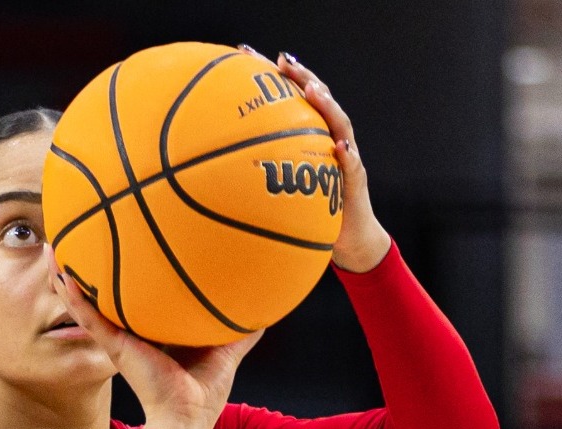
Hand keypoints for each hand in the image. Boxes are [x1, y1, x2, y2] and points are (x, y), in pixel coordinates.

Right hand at [49, 252, 261, 428]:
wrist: (184, 419)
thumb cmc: (202, 394)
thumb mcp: (227, 352)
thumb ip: (242, 330)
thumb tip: (268, 306)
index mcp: (156, 334)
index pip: (142, 301)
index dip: (134, 278)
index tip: (131, 248)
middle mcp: (134, 333)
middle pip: (109, 296)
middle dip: (95, 270)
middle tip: (84, 239)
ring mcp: (119, 339)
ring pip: (88, 302)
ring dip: (71, 278)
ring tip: (57, 248)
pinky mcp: (113, 346)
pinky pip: (88, 316)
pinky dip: (74, 296)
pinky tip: (61, 273)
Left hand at [245, 47, 392, 273]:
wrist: (347, 241)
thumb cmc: (310, 213)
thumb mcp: (279, 189)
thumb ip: (255, 174)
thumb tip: (205, 171)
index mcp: (310, 138)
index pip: (293, 99)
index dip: (273, 77)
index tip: (247, 54)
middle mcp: (329, 140)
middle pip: (318, 100)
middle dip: (301, 77)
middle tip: (282, 60)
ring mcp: (346, 158)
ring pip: (340, 124)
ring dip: (327, 106)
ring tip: (312, 91)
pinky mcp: (355, 182)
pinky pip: (352, 167)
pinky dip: (347, 156)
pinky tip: (340, 147)